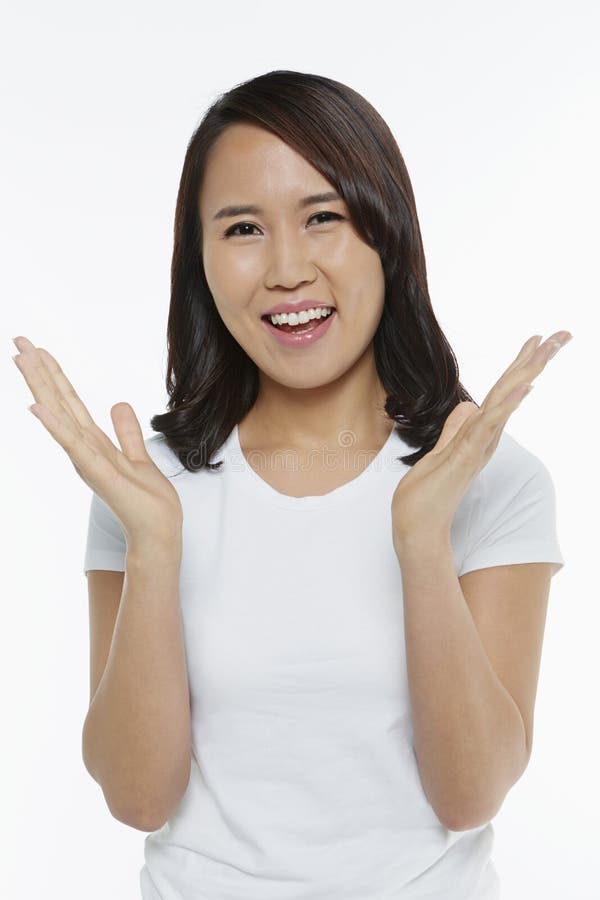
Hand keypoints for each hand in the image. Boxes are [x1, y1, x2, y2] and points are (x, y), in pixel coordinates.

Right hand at [12, 335, 182, 546]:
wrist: (158, 530)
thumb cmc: (147, 500)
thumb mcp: (137, 456)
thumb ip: (126, 431)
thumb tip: (118, 404)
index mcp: (93, 442)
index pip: (69, 401)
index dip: (54, 374)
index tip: (37, 349)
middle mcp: (84, 448)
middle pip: (58, 402)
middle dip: (39, 371)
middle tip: (18, 339)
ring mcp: (87, 460)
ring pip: (59, 415)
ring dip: (40, 386)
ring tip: (21, 358)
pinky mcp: (97, 472)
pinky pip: (72, 444)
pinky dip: (53, 425)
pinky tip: (35, 406)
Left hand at [391, 330, 571, 555]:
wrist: (417, 526)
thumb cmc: (429, 493)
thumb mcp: (442, 450)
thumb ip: (456, 428)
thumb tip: (468, 406)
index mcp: (482, 433)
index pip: (505, 392)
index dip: (522, 365)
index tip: (538, 339)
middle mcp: (487, 437)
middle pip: (514, 391)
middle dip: (537, 361)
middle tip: (563, 334)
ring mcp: (479, 446)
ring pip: (507, 402)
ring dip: (527, 374)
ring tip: (548, 348)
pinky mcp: (467, 456)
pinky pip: (489, 426)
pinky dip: (507, 406)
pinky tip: (524, 388)